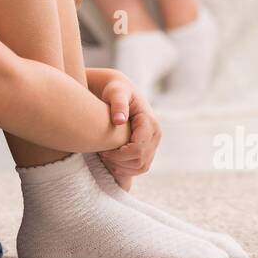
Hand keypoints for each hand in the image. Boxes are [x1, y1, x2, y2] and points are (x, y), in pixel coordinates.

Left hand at [94, 70, 161, 190]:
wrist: (119, 90)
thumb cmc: (115, 90)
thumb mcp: (116, 92)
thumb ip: (118, 104)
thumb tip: (119, 121)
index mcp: (150, 122)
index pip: (138, 149)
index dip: (120, 154)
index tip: (103, 150)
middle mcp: (155, 134)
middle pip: (140, 161)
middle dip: (120, 161)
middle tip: (102, 154)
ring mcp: (153, 142)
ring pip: (141, 167)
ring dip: (123, 167)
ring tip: (106, 156)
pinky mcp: (148, 148)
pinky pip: (140, 167)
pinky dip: (126, 168)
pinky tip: (111, 159)